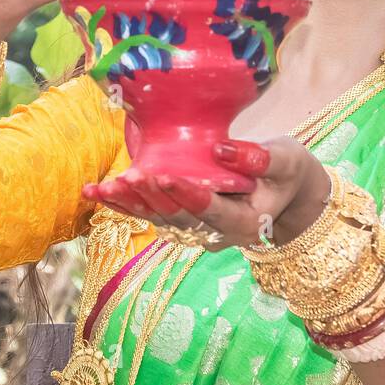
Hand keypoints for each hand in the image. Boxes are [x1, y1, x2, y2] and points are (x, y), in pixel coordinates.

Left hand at [81, 136, 331, 251]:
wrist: (287, 190)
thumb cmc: (288, 171)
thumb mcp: (286, 160)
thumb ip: (259, 159)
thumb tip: (221, 150)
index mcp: (246, 224)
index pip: (213, 211)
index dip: (188, 194)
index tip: (165, 175)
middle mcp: (217, 235)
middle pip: (179, 218)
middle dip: (151, 197)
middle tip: (129, 177)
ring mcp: (198, 230)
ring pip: (159, 219)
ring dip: (129, 204)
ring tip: (101, 189)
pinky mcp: (183, 219)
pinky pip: (151, 214)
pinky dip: (124, 204)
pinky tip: (96, 193)